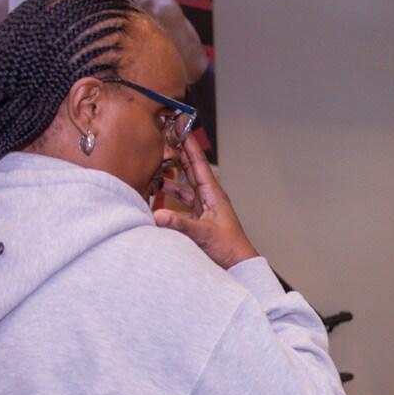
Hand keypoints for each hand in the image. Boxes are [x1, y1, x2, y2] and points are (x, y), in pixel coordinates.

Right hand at [153, 138, 257, 268]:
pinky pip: (180, 205)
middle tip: (164, 142)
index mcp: (214, 195)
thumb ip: (180, 224)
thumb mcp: (204, 235)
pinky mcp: (198, 220)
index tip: (181, 128)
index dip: (189, 146)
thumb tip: (158, 215)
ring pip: (183, 189)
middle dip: (177, 156)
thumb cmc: (230, 249)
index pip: (198, 165)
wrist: (239, 266)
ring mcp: (203, 209)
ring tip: (154, 170)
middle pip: (190, 172)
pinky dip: (168, 201)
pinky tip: (157, 201)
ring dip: (170, 180)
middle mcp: (208, 198)